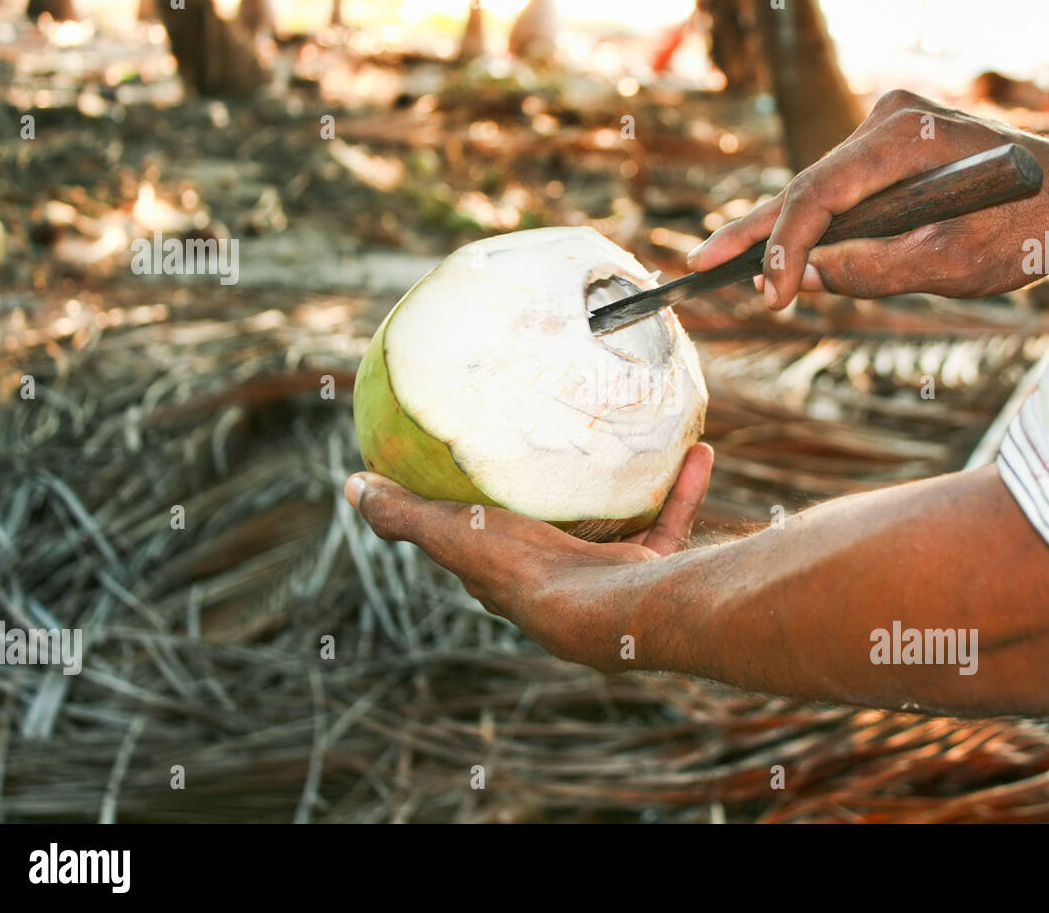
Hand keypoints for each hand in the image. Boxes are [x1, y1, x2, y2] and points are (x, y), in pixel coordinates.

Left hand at [344, 443, 713, 669]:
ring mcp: (610, 576)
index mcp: (511, 578)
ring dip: (633, 489)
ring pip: (624, 526)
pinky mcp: (653, 567)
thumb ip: (404, 515)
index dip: (473, 521)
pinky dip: (682, 487)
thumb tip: (352, 485)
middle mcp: (561, 581)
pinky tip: (697, 449)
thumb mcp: (453, 534)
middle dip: (559, 504)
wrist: (613, 608)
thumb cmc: (526, 572)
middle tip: (559, 448)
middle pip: (555, 538)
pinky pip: (671, 520)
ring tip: (636, 441)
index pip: (482, 550)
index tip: (472, 480)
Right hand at [687, 89, 1048, 306]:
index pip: (819, 196)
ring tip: (731, 265)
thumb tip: (812, 277)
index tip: (774, 297)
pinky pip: (843, 190)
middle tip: (699, 265)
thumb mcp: (957, 263)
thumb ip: (879, 270)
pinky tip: (784, 254)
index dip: (786, 250)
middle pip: (806, 186)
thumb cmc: (1032, 227)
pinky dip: (817, 223)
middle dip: (757, 233)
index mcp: (906, 139)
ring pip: (821, 189)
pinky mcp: (895, 145)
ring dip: (784, 232)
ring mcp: (890, 128)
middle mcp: (890, 120)